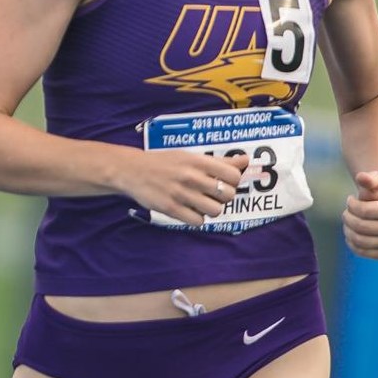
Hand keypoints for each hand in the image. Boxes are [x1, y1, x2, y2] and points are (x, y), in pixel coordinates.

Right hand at [121, 150, 250, 225]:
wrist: (132, 170)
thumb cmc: (164, 162)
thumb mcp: (190, 156)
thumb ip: (219, 162)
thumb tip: (246, 160)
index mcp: (198, 161)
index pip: (233, 176)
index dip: (232, 182)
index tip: (223, 182)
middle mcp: (191, 176)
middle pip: (227, 195)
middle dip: (223, 197)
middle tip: (211, 194)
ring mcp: (181, 193)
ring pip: (215, 210)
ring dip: (211, 209)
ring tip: (201, 203)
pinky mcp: (171, 208)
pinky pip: (198, 221)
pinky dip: (197, 218)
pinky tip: (189, 210)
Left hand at [343, 170, 377, 258]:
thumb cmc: (377, 192)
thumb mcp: (374, 181)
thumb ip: (368, 179)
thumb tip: (362, 177)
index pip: (368, 211)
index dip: (353, 205)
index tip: (349, 199)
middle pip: (364, 228)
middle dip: (348, 218)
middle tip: (345, 212)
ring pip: (362, 241)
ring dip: (348, 230)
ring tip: (347, 222)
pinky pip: (364, 253)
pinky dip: (352, 243)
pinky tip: (352, 233)